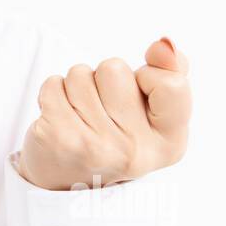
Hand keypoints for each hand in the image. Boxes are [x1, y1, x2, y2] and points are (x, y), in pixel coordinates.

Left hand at [18, 37, 190, 190]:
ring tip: (80, 116)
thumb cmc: (116, 136)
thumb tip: (164, 43)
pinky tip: (60, 119)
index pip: (172, 84)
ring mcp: (95, 147)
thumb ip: (171, 71)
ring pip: (80, 73)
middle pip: (115, 68)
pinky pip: (53, 84)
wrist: (66, 182)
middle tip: (102, 111)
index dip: (148, 76)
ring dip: (76, 86)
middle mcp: (135, 151)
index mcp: (169, 143)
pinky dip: (53, 93)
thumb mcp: (154, 112)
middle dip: (103, 79)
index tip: (139, 95)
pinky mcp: (58, 140)